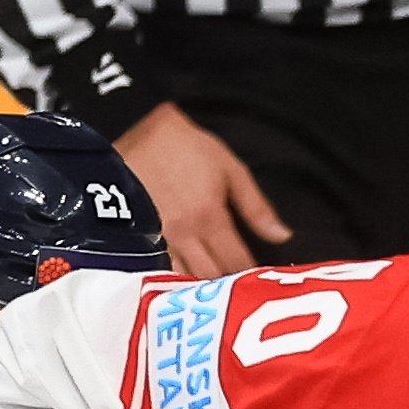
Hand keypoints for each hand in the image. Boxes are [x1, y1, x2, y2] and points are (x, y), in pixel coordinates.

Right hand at [112, 101, 290, 277]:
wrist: (126, 125)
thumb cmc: (181, 145)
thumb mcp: (228, 167)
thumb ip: (256, 206)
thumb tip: (282, 236)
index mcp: (210, 219)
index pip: (238, 264)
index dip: (251, 274)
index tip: (257, 276)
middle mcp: (184, 236)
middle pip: (212, 278)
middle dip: (227, 282)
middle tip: (235, 280)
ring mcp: (156, 239)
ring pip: (183, 279)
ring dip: (199, 283)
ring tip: (211, 282)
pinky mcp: (133, 238)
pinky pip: (157, 270)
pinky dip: (172, 278)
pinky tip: (181, 278)